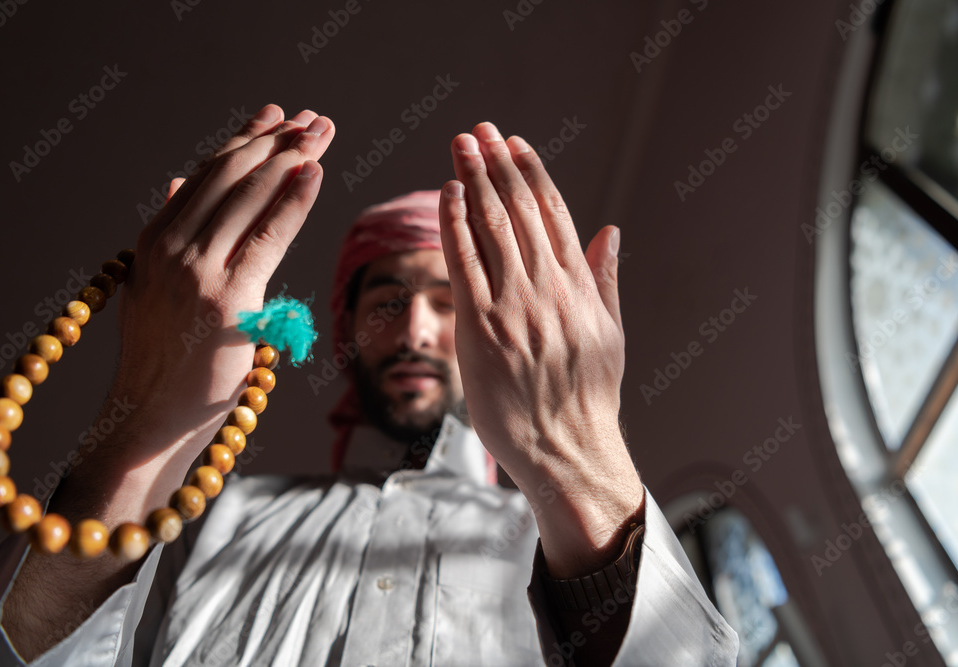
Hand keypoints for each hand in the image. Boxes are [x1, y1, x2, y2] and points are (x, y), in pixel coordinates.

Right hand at [98, 105, 333, 477]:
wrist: (147, 418)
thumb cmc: (162, 362)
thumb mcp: (151, 287)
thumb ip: (170, 235)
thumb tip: (178, 182)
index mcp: (154, 241)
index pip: (207, 174)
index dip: (246, 139)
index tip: (277, 117)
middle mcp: (171, 247)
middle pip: (232, 176)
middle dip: (277, 141)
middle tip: (314, 120)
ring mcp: (196, 271)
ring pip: (250, 196)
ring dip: (291, 158)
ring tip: (322, 133)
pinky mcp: (226, 298)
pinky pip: (267, 236)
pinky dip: (293, 200)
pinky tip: (314, 174)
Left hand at [439, 122, 642, 577]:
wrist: (566, 450)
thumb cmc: (588, 398)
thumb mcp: (611, 335)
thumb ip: (606, 279)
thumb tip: (612, 229)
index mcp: (581, 290)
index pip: (555, 217)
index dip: (532, 174)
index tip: (516, 144)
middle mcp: (550, 292)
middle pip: (519, 213)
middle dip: (496, 166)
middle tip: (479, 130)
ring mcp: (516, 310)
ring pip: (492, 230)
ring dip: (473, 182)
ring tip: (460, 147)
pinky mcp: (483, 332)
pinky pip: (466, 266)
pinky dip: (455, 226)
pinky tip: (447, 196)